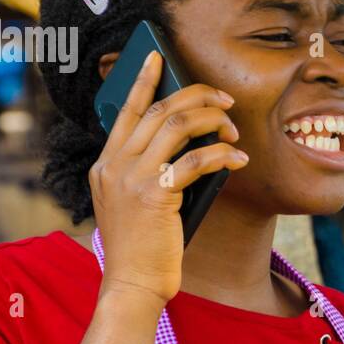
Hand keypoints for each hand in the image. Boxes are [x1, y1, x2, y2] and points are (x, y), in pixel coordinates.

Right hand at [89, 50, 247, 306]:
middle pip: (160, 110)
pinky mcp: (154, 194)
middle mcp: (113, 165)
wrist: (132, 285)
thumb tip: (190, 144)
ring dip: (213, 121)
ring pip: (179, 125)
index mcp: (105, 165)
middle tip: (225, 100)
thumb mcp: (133, 204)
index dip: (143, 80)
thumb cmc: (142, 248)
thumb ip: (147, 173)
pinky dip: (223, 155)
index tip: (156, 57)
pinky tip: (238, 160)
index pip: (126, 111)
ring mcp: (131, 178)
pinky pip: (196, 159)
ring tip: (233, 130)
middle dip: (197, 97)